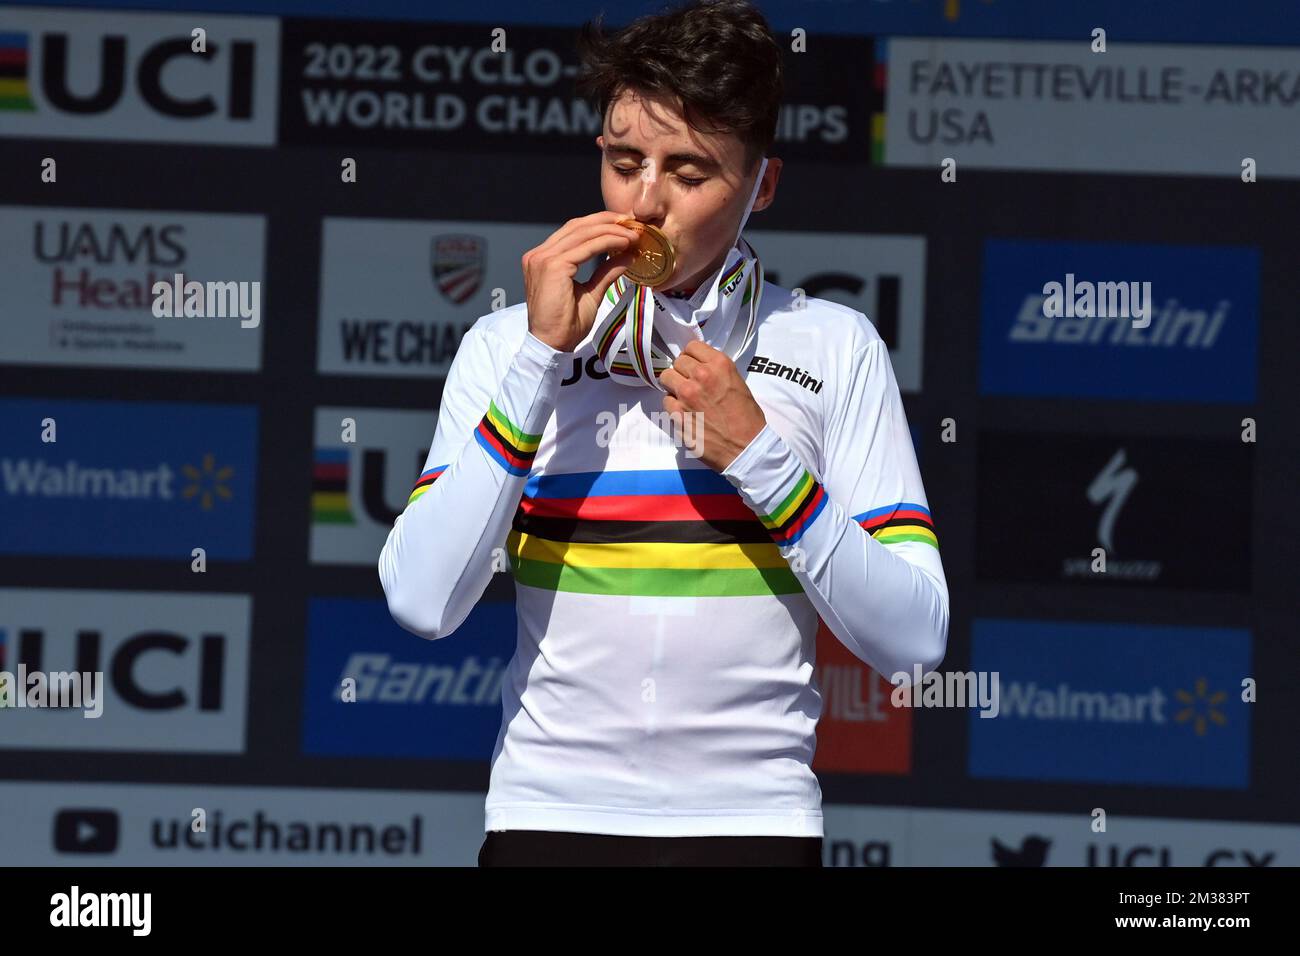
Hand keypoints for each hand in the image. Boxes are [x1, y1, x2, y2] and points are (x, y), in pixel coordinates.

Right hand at [522, 212, 640, 352]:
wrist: (552, 344)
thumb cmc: (566, 325)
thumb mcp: (591, 293)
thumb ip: (605, 272)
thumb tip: (626, 256)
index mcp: (543, 258)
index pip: (572, 231)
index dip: (598, 225)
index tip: (623, 226)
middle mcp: (539, 255)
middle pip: (576, 226)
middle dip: (606, 221)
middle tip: (631, 223)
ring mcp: (543, 259)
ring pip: (582, 233)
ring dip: (610, 231)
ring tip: (632, 234)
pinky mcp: (553, 266)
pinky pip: (586, 248)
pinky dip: (607, 242)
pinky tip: (624, 244)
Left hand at [659, 340, 766, 471]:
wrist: (746, 448)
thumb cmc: (748, 419)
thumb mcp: (738, 383)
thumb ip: (717, 372)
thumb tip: (699, 369)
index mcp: (719, 365)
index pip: (692, 347)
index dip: (691, 356)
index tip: (693, 365)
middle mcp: (701, 375)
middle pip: (678, 361)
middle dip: (682, 371)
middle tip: (690, 383)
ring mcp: (687, 394)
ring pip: (666, 378)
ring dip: (673, 385)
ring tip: (684, 396)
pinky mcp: (677, 414)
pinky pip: (665, 401)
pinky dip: (672, 405)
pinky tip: (685, 412)